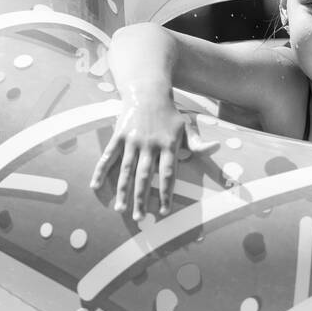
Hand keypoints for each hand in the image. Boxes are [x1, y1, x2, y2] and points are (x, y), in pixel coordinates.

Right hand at [89, 96, 220, 220]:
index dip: (165, 194)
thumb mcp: (187, 126)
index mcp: (167, 145)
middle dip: (141, 199)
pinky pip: (108, 156)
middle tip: (139, 219)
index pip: (167, 175)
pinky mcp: (119, 136)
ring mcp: (132, 141)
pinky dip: (101, 171)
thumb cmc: (170, 113)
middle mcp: (149, 145)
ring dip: (122, 191)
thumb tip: (216, 148)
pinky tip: (95, 186)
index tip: (163, 211)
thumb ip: (198, 143)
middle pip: (145, 177)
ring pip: (126, 171)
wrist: (147, 91)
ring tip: (120, 210)